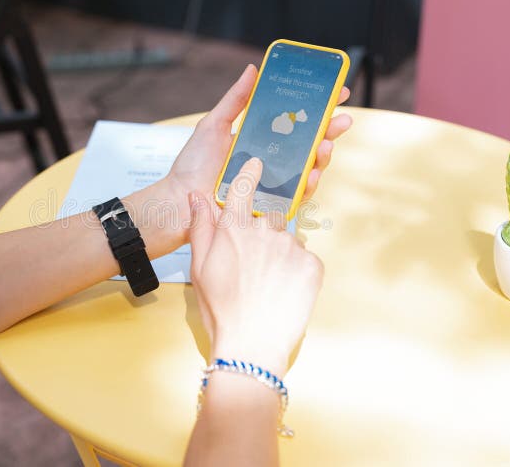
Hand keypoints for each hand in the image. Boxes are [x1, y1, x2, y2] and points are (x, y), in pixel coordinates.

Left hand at [164, 64, 351, 238]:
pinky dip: (309, 183)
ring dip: (324, 154)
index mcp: (261, 138)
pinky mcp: (272, 202)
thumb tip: (253, 69)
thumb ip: (235, 100)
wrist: (180, 200)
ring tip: (327, 144)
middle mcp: (271, 158)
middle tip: (343, 118)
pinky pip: (297, 194)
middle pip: (310, 142)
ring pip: (310, 167)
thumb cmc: (193, 165)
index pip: (296, 120)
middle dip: (331, 129)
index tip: (336, 91)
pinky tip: (312, 172)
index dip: (318, 107)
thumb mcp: (213, 125)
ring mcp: (274, 180)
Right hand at [187, 157, 323, 376]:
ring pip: (288, 240)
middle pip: (269, 218)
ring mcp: (292, 247)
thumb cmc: (220, 308)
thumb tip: (196, 196)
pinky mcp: (313, 266)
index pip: (244, 188)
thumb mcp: (200, 267)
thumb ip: (201, 227)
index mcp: (236, 228)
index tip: (256, 164)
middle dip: (263, 235)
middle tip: (253, 267)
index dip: (250, 174)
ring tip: (267, 285)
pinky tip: (283, 291)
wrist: (250, 345)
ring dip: (280, 255)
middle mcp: (266, 230)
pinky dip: (296, 271)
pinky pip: (305, 260)